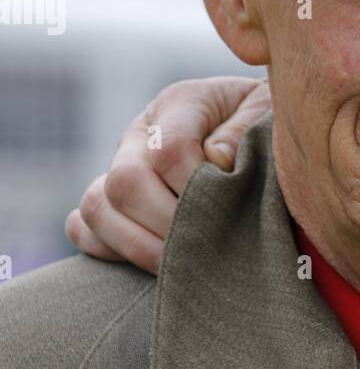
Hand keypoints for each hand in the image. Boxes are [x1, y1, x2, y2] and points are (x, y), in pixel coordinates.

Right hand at [65, 76, 270, 274]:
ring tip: (184, 266)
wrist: (259, 131)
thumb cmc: (268, 124)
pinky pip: (82, 227)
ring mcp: (119, 165)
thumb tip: (215, 160)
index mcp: (180, 103)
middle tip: (207, 250)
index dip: (195, 188)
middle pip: (125, 182)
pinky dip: (109, 250)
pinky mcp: (111, 198)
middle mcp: (140, 132)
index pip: (167, 150)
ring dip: (140, 246)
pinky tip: (153, 261)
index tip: (229, 207)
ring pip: (96, 207)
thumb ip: (245, 130)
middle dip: (168, 225)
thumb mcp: (269, 113)